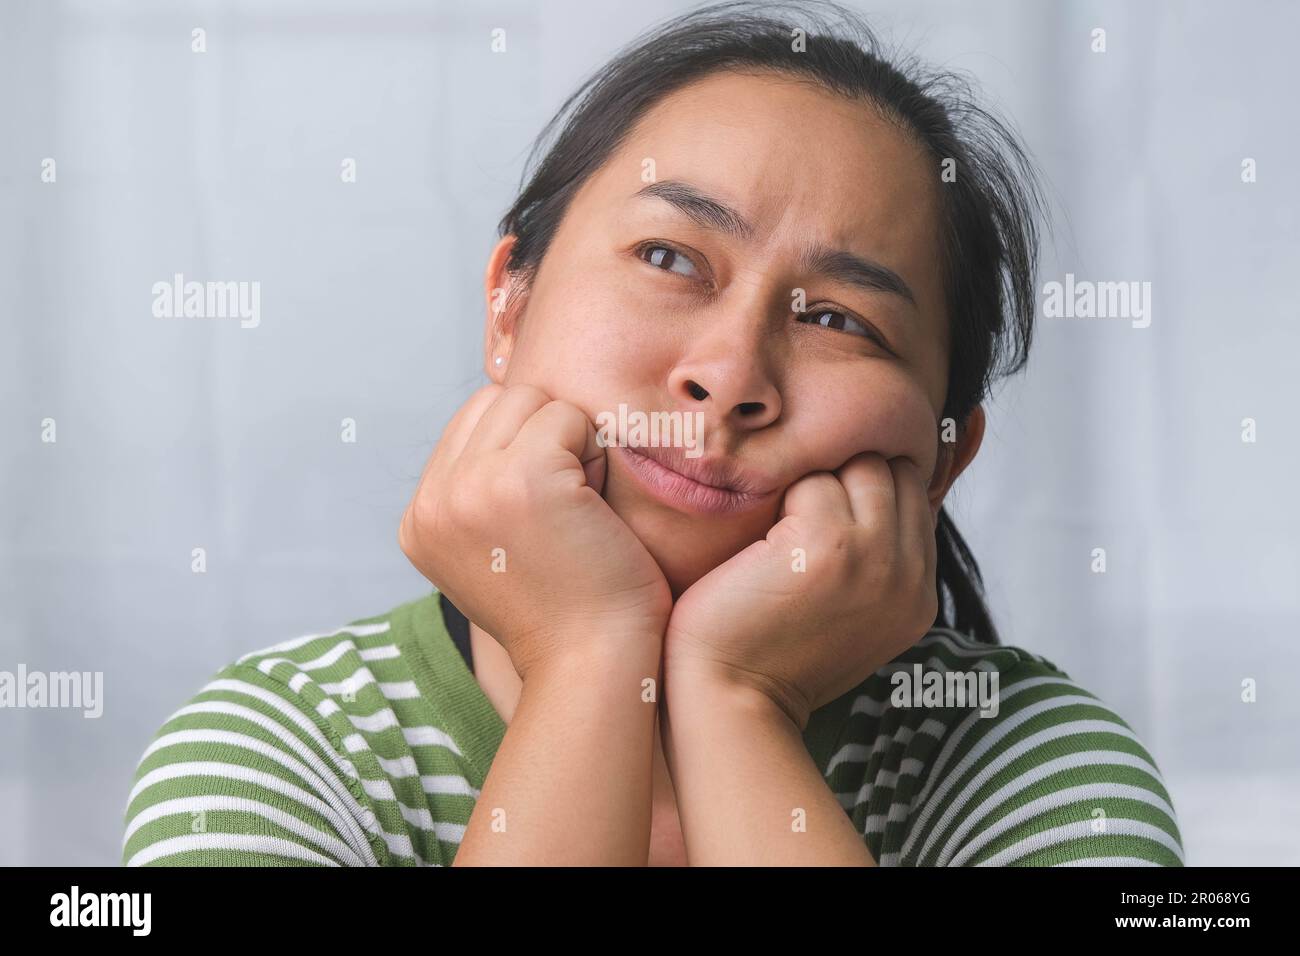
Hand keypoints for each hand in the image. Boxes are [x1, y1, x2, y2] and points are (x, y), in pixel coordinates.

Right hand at [399, 383, 672, 681]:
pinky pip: (567, 416)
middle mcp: (431, 502)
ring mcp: (469, 487)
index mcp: (419, 519)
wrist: (593, 661)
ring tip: (578, 508)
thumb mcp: (494, 550)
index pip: (469, 422)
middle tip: (568, 508)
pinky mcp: (520, 477)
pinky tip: (594, 510)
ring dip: (569, 442)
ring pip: (529, 399)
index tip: (545, 513)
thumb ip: (478, 492)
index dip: (522, 447)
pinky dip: (594, 453)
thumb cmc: (569, 607)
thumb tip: (503, 418)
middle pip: (497, 400)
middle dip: (544, 437)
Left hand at [662, 452, 937, 728]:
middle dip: (844, 478)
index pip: (911, 496)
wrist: (733, 699)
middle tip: (795, 515)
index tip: (821, 511)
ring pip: (856, 466)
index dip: (865, 490)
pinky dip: (779, 499)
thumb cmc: (773, 655)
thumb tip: (869, 490)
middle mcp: (908, 575)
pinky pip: (809, 480)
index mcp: (919, 595)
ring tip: (779, 534)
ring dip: (812, 486)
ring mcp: (873, 556)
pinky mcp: (826, 542)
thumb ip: (875, 563)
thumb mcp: (852, 616)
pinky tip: (758, 545)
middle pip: (890, 472)